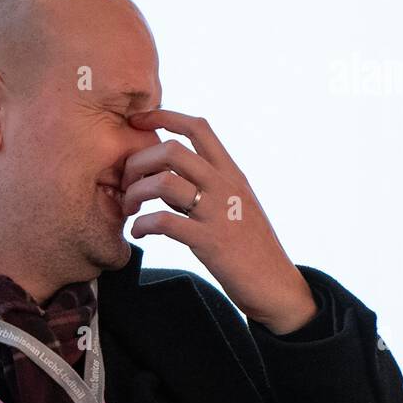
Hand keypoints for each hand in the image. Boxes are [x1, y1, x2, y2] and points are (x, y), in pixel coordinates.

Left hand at [120, 108, 316, 334]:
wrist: (276, 286)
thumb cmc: (250, 247)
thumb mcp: (234, 204)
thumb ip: (206, 184)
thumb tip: (167, 171)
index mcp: (231, 173)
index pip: (198, 127)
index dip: (163, 116)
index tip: (137, 122)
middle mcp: (226, 186)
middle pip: (173, 149)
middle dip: (138, 160)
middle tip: (126, 182)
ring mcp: (218, 213)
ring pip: (164, 182)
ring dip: (135, 193)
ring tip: (129, 209)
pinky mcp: (210, 242)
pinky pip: (164, 221)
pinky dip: (142, 225)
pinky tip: (138, 233)